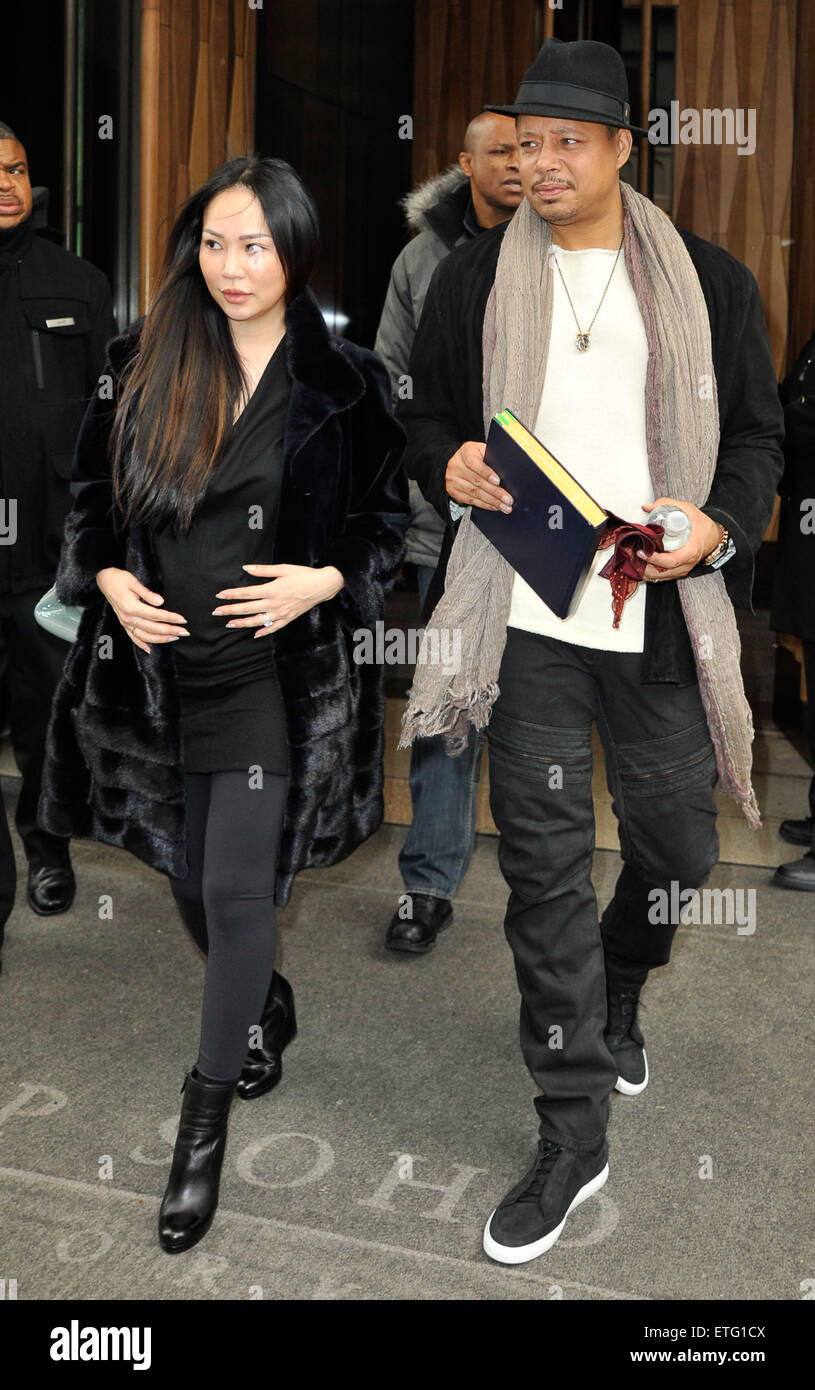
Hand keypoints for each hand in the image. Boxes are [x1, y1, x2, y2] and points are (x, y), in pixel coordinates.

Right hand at [95, 567, 188, 652]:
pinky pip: (133, 638)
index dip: (170, 618)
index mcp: (131, 607)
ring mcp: (125, 622)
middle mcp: (128, 618)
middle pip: (153, 628)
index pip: (156, 615)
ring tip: (174, 637)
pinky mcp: (123, 624)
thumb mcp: (134, 582)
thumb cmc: (119, 579)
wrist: (104, 581)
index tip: (183, 620)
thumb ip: (147, 593)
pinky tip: (150, 650)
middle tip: (185, 632)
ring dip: (161, 639)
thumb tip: (161, 602)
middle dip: (170, 631)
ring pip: (145, 636)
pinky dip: (142, 645)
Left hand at [212, 563, 344, 636]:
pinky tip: (254, 635)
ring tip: (229, 624)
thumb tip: (246, 568)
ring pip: (258, 621)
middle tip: (216, 612)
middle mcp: (274, 604)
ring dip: (242, 623)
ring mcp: (281, 613)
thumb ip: (263, 570)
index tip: (219, 595)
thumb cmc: (303, 574)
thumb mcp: (283, 568)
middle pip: (248, 608)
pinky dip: (263, 632)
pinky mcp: (288, 618)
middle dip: (230, 610)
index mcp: (272, 590)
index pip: (246, 593)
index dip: (232, 594)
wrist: (322, 586)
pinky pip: (273, 628)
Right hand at [446, 441, 513, 511]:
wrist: (460, 462)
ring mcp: (453, 479)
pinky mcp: (453, 491)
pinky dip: (484, 505)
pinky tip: (494, 506)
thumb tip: (508, 470)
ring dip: (492, 501)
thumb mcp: (484, 450)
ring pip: (475, 493)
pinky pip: (470, 500)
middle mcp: (456, 465)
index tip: (498, 481)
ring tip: (504, 506)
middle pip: (477, 481)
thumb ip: (493, 457)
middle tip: (508, 499)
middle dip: (495, 492)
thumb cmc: (477, 455)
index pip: (473, 463)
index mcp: (465, 452)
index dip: (486, 473)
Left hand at [638, 498, 721, 581]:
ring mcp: (683, 570)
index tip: (642, 552)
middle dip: (645, 567)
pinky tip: (642, 566)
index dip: (654, 559)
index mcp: (690, 551)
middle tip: (633, 556)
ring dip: (646, 572)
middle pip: (662, 573)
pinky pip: (663, 577)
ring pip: (661, 577)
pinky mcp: (679, 571)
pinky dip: (651, 573)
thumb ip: (667, 504)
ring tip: (634, 561)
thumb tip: (647, 507)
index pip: (670, 561)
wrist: (714, 537)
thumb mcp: (687, 509)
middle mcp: (687, 564)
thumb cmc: (702, 525)